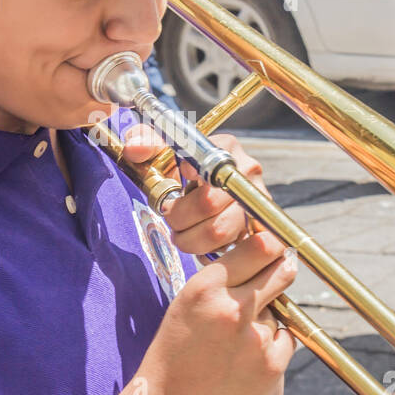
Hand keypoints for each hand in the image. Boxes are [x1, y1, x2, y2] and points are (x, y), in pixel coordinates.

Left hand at [122, 127, 267, 255]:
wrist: (204, 197)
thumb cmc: (181, 173)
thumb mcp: (163, 153)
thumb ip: (146, 143)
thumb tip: (135, 148)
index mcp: (227, 148)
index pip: (212, 158)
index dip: (191, 173)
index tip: (180, 179)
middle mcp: (248, 174)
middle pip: (209, 202)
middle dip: (179, 216)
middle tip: (169, 216)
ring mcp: (258, 203)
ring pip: (219, 230)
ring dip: (190, 238)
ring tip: (182, 233)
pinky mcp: (259, 232)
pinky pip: (230, 249)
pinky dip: (207, 251)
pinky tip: (200, 244)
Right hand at [137, 228, 296, 394]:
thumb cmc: (174, 354)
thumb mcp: (187, 305)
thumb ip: (222, 281)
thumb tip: (264, 251)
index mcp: (205, 288)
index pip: (258, 247)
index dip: (270, 245)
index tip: (274, 245)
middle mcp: (232, 308)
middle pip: (279, 270)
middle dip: (281, 268)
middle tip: (281, 269)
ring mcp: (255, 339)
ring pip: (277, 312)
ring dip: (265, 320)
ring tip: (232, 346)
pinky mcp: (272, 367)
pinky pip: (285, 340)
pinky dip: (272, 346)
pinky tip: (243, 362)